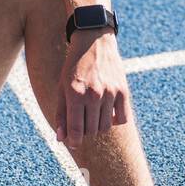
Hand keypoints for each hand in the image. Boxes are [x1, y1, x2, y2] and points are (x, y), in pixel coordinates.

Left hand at [55, 29, 129, 148]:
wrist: (94, 42)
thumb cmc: (74, 66)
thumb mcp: (62, 87)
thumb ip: (61, 114)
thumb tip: (61, 139)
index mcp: (75, 94)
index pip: (76, 129)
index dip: (74, 141)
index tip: (73, 144)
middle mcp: (94, 94)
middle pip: (91, 130)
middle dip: (84, 132)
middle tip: (82, 123)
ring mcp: (110, 93)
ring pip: (105, 126)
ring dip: (98, 126)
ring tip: (92, 116)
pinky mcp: (123, 91)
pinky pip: (121, 119)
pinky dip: (114, 120)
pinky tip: (106, 112)